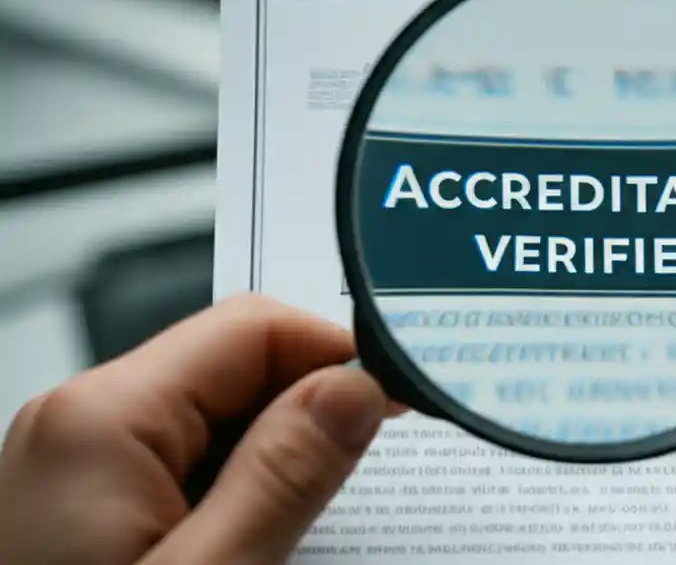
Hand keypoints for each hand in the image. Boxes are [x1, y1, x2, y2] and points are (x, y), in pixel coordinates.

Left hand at [0, 293, 394, 564]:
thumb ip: (284, 476)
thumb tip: (354, 389)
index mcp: (102, 421)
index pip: (252, 329)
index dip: (336, 355)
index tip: (402, 405)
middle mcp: (78, 426)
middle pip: (233, 368)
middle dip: (309, 412)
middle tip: (367, 481)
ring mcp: (75, 467)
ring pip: (215, 420)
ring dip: (277, 458)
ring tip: (308, 531)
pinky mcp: (82, 507)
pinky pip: (183, 466)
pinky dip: (238, 492)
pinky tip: (259, 545)